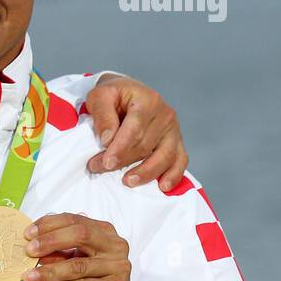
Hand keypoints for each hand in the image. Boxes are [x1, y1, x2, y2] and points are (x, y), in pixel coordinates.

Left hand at [22, 213, 134, 280]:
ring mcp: (118, 267)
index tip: (27, 234)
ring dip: (49, 271)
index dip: (49, 224)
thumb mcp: (70, 261)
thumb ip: (56, 252)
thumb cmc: (89, 280)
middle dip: (50, 241)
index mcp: (103, 232)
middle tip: (29, 251)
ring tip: (29, 277)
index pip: (74, 220)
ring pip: (77, 265)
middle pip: (81, 234)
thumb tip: (32, 246)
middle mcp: (114, 246)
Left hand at [84, 73, 187, 190]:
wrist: (128, 93)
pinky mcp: (177, 142)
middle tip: (99, 169)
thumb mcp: (100, 96)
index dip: (120, 148)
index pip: (135, 128)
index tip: (106, 162)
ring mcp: (174, 130)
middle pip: (145, 145)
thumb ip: (102, 115)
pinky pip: (180, 160)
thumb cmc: (113, 96)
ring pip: (164, 156)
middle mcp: (165, 114)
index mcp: (148, 100)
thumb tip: (107, 139)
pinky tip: (163, 187)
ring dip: (146, 172)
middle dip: (123, 161)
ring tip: (127, 181)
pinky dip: (174, 175)